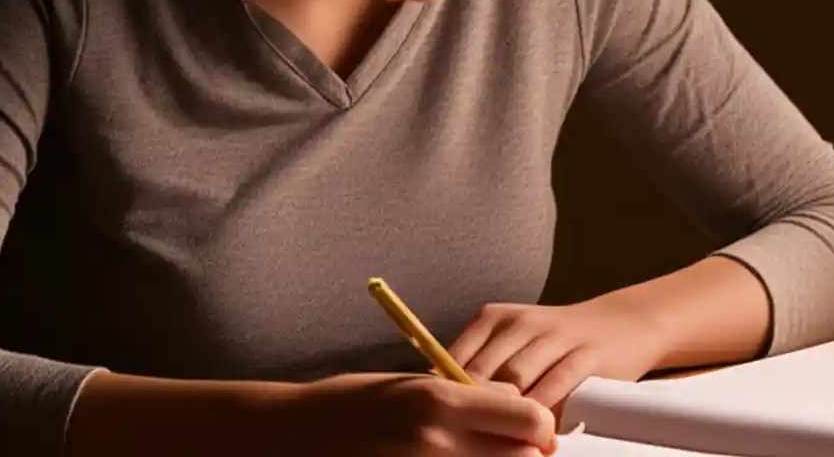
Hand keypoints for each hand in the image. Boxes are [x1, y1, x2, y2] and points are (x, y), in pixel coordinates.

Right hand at [291, 372, 557, 455]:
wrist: (295, 435)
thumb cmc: (351, 403)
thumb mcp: (411, 384)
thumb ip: (467, 396)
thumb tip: (518, 404)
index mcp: (440, 401)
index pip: (530, 419)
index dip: (538, 424)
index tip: (530, 426)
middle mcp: (439, 442)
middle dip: (527, 454)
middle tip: (511, 448)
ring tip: (475, 453)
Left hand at [447, 295, 669, 415]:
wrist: (619, 324)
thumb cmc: (555, 343)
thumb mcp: (513, 341)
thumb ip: (481, 366)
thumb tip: (445, 406)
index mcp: (493, 318)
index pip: (455, 358)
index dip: (447, 395)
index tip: (443, 422)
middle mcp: (520, 322)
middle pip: (482, 373)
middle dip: (474, 408)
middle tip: (469, 435)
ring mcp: (554, 336)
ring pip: (516, 381)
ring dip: (506, 414)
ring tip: (502, 438)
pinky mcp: (586, 354)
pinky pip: (556, 387)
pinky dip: (542, 413)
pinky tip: (536, 433)